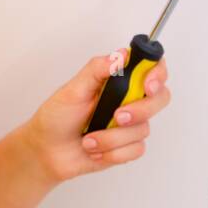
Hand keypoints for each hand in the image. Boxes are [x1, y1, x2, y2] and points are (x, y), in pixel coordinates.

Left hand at [20, 47, 172, 182]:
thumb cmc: (57, 117)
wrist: (47, 151)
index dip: (157, 73)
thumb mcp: (73, 89)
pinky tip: (95, 150)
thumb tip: (121, 55)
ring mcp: (130, 124)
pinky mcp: (128, 146)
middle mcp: (128, 99)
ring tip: (89, 139)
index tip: (148, 85)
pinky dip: (112, 152)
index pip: (151, 68)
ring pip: (142, 129)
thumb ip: (97, 69)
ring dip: (112, 138)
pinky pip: (135, 149)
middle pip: (159, 98)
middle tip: (118, 116)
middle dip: (141, 110)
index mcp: (117, 80)